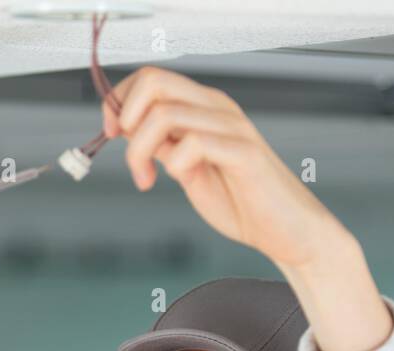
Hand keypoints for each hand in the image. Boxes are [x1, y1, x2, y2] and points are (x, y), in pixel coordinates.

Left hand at [102, 66, 346, 270]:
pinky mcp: (243, 153)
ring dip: (141, 150)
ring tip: (145, 179)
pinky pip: (193, 144)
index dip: (119, 101)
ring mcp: (232, 127)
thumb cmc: (239, 200)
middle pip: (155, 82)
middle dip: (126, 118)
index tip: (110, 132)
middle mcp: (217, 108)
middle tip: (129, 153)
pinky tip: (180, 181)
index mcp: (203, 106)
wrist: (283, 230)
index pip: (151, 77)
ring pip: (165, 114)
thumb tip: (126, 129)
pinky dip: (174, 165)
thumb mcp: (186, 168)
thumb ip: (162, 145)